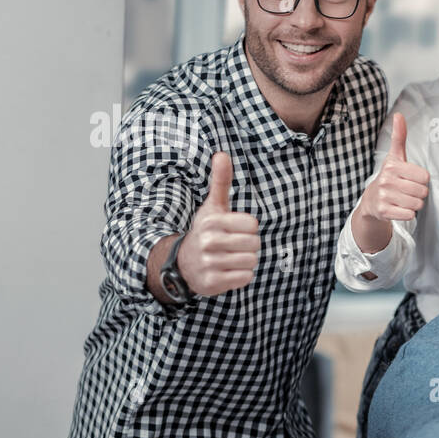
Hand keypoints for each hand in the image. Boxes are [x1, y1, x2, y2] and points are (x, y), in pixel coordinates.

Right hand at [178, 152, 259, 295]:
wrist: (184, 264)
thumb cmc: (206, 231)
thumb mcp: (212, 207)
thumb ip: (220, 182)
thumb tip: (222, 154)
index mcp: (212, 222)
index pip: (252, 225)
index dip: (248, 229)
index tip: (234, 230)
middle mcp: (208, 242)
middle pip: (254, 244)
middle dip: (248, 246)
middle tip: (231, 246)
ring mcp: (209, 263)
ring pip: (251, 262)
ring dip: (245, 261)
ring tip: (229, 258)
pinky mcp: (212, 283)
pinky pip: (245, 278)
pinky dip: (241, 276)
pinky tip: (227, 271)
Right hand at [354, 113, 428, 234]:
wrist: (371, 200)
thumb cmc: (389, 177)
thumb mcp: (394, 156)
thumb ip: (399, 137)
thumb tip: (399, 115)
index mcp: (393, 166)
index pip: (425, 176)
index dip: (421, 179)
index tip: (411, 178)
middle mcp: (387, 181)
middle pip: (423, 191)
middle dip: (419, 193)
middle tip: (408, 190)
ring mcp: (385, 197)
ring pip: (417, 204)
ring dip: (414, 203)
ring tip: (403, 199)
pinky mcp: (384, 212)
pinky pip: (410, 214)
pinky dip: (408, 213)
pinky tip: (399, 207)